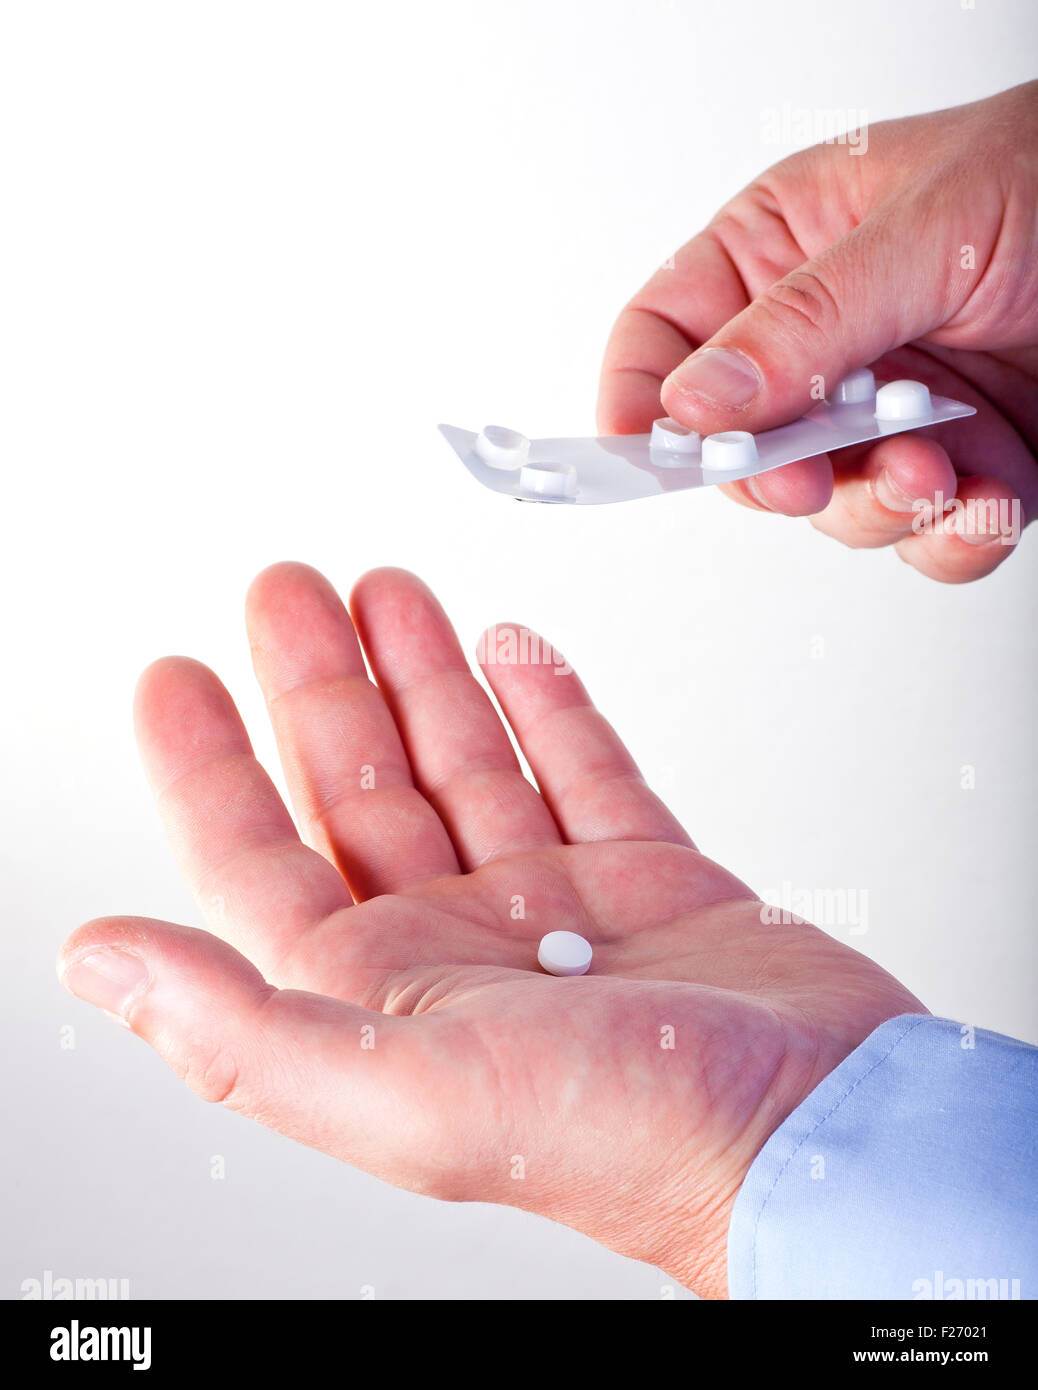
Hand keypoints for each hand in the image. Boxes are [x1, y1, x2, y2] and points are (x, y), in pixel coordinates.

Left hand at [59, 562, 921, 1296]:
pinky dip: (540, 705)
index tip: (177, 675)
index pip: (261, 861)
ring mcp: (557, 909)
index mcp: (384, 998)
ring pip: (465, 764)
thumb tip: (98, 958)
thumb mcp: (406, 1092)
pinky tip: (505, 650)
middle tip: (287, 589)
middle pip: (362, 791)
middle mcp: (459, 950)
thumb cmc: (631, 1143)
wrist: (820, 1133)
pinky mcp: (648, 879)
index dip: (208, 767)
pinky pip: (578, 769)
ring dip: (420, 676)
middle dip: (319, 683)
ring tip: (386, 591)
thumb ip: (242, 1026)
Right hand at [599, 81, 1037, 582]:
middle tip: (810, 474)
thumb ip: (805, 321)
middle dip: (783, 475)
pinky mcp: (962, 466)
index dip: (641, 406)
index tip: (655, 459)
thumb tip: (695, 401)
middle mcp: (824, 344)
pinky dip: (954, 537)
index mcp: (782, 254)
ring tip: (934, 467)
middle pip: (741, 450)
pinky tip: (985, 495)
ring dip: (880, 508)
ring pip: (834, 509)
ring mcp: (890, 413)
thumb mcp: (926, 226)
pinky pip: (927, 539)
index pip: (663, 339)